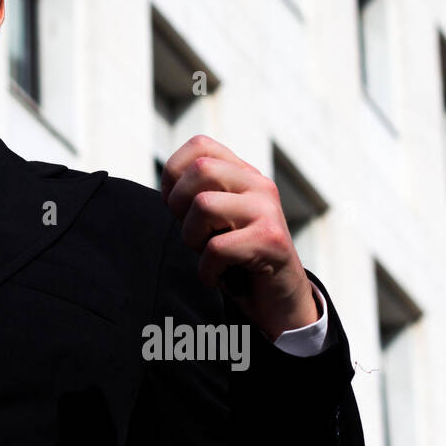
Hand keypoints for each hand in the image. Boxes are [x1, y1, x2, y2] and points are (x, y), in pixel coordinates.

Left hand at [160, 135, 318, 339]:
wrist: (277, 300)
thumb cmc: (236, 258)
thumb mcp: (214, 220)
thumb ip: (194, 196)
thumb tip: (167, 186)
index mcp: (243, 174)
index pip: (200, 146)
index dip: (174, 174)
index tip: (178, 207)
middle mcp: (258, 184)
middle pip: (201, 169)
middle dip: (180, 205)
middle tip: (194, 233)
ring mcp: (268, 210)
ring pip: (204, 205)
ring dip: (193, 240)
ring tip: (209, 255)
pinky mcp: (271, 240)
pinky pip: (217, 248)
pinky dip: (208, 270)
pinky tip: (218, 277)